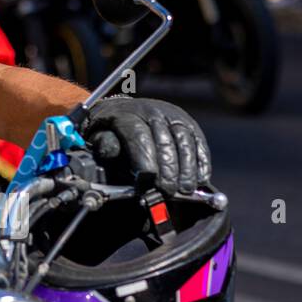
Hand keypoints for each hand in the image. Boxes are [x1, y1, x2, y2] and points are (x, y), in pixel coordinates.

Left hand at [83, 97, 211, 196]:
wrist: (123, 111)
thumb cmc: (110, 131)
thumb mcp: (100, 137)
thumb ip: (105, 145)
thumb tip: (111, 152)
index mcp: (127, 114)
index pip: (138, 135)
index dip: (144, 159)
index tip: (147, 181)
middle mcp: (152, 111)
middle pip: (164, 141)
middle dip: (167, 169)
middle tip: (167, 191)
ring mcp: (172, 115)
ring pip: (184, 141)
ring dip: (187, 168)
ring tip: (184, 189)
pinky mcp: (188, 123)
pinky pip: (198, 142)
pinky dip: (201, 162)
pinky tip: (199, 179)